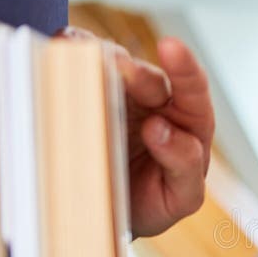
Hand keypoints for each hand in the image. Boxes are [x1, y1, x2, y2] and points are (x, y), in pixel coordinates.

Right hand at [59, 27, 214, 237]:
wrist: (119, 211)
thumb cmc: (157, 199)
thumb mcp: (181, 195)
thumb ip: (184, 166)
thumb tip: (158, 127)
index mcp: (190, 123)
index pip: (194, 93)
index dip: (185, 70)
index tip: (170, 49)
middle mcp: (159, 102)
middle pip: (152, 80)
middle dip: (136, 73)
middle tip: (119, 66)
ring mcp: (123, 96)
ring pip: (115, 68)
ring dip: (99, 61)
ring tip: (79, 53)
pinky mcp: (91, 91)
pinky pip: (85, 67)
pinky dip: (74, 53)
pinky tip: (63, 45)